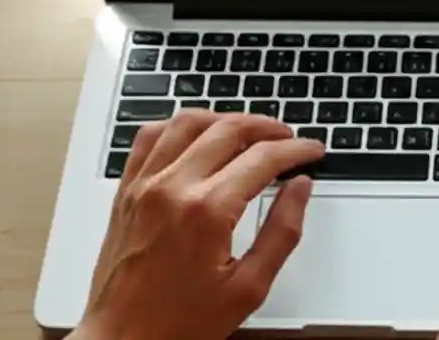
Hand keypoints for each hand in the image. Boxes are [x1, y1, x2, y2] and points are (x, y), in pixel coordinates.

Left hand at [68, 111, 324, 339]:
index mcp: (207, 212)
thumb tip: (300, 189)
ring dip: (225, 119)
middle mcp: (172, 189)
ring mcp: (144, 187)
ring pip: (188, 122)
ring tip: (249, 132)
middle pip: (229, 129)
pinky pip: (149, 138)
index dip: (297, 150)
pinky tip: (198, 136)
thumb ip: (282, 231)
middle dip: (268, 128)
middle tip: (288, 140)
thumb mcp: (249, 286)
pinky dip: (178, 126)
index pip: (263, 158)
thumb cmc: (179, 324)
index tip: (312, 151)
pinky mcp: (126, 192)